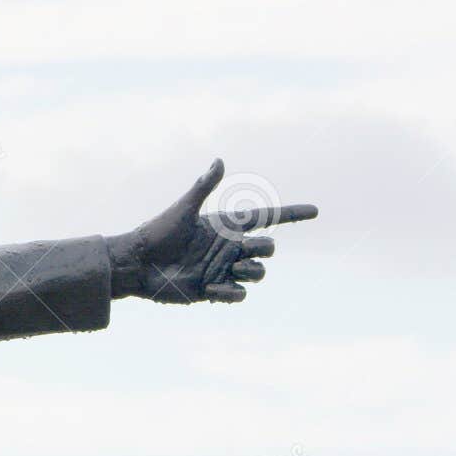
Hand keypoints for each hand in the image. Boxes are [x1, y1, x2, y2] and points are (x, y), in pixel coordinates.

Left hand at [106, 158, 316, 304]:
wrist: (139, 265)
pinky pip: (239, 295)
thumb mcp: (183, 209)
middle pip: (268, 248)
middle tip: (238, 251)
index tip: (315, 210)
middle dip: (261, 249)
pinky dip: (230, 293)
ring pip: (259, 272)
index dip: (291, 214)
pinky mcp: (215, 290)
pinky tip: (210, 289)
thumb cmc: (158, 232)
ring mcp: (224, 268)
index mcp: (226, 225)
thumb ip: (203, 187)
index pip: (266, 217)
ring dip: (249, 272)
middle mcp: (229, 246)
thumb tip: (220, 160)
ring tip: (226, 270)